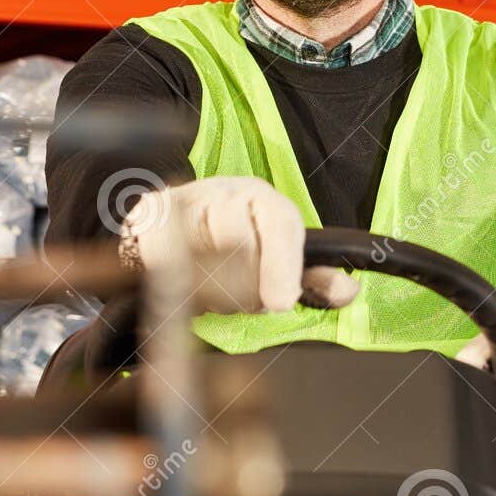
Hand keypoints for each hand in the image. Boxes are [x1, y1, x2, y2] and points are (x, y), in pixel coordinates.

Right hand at [118, 176, 359, 313]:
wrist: (165, 224)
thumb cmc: (231, 242)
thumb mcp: (277, 254)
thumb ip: (314, 278)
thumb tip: (347, 292)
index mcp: (262, 198)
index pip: (279, 224)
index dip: (281, 265)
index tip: (280, 302)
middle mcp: (225, 193)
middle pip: (243, 254)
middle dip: (244, 291)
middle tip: (239, 294)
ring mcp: (184, 204)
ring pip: (206, 265)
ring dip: (213, 295)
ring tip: (212, 290)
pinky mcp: (148, 223)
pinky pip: (167, 266)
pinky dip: (180, 290)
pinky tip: (184, 288)